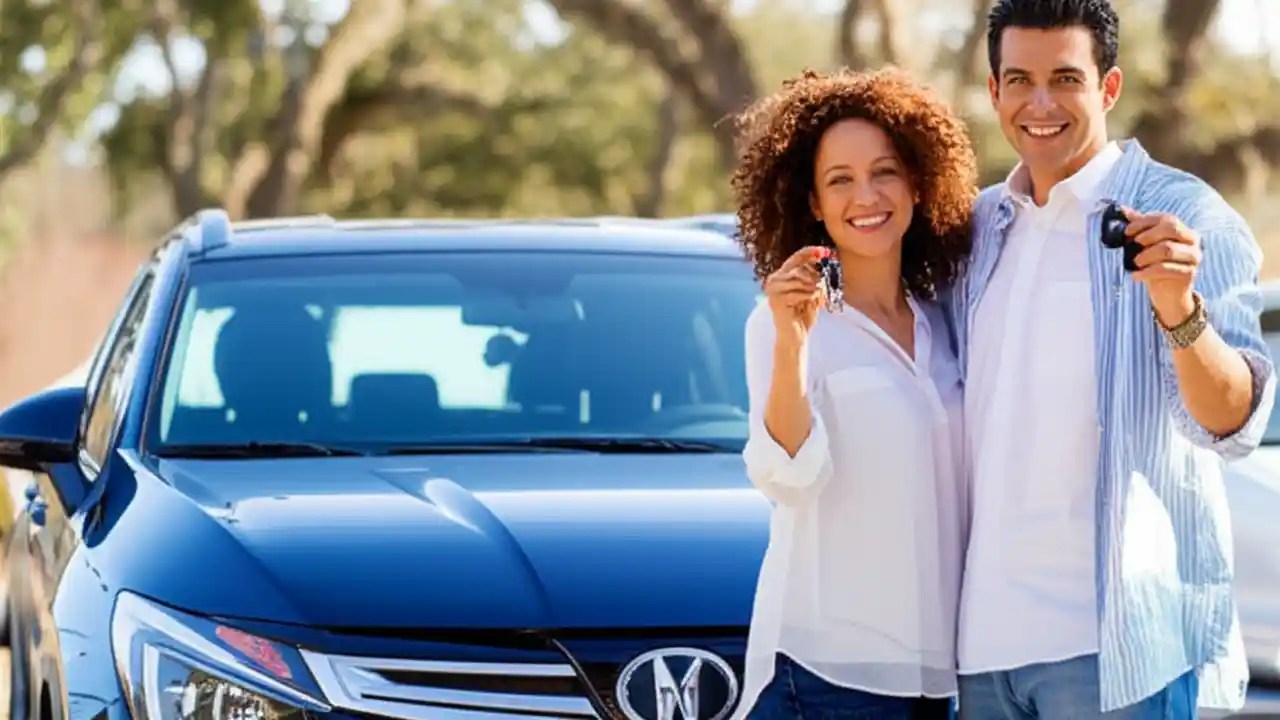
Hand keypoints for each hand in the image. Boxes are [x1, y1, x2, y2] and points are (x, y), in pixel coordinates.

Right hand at [764, 245, 829, 344]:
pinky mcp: (776, 301)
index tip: (825, 251)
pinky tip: (810, 302)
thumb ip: (816, 278)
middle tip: (822, 285)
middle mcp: (774, 280)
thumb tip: (826, 262)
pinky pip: (798, 293)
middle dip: (814, 275)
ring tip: (817, 295)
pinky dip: (808, 297)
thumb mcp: (813, 293)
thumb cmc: (804, 315)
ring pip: (798, 278)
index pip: (796, 258)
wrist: (795, 337)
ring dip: (812, 287)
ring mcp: (773, 290)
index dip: (810, 253)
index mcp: (782, 276)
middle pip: (798, 268)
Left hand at [1124, 207, 1200, 325]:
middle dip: (1148, 235)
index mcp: (1183, 230)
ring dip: (1146, 255)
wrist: (1168, 294)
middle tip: (1133, 246)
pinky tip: (1136, 276)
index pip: (1166, 218)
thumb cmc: (1156, 265)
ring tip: (1135, 263)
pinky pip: (1167, 269)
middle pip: (1171, 228)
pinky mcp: (1189, 273)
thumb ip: (1139, 227)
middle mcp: (1192, 241)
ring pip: (1168, 249)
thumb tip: (1122, 210)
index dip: (1145, 222)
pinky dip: (1147, 272)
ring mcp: (1193, 257)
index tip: (1127, 231)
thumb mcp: (1147, 246)